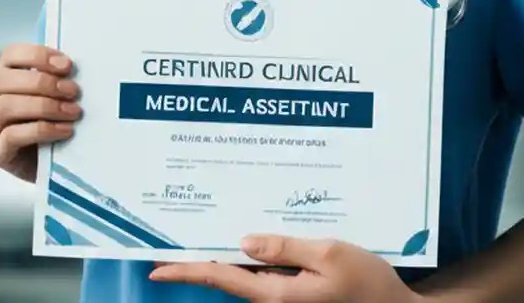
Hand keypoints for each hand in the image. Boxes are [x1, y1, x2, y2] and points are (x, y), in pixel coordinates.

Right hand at [0, 43, 82, 181]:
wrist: (55, 167)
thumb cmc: (57, 123)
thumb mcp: (57, 97)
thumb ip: (58, 79)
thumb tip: (74, 65)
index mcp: (4, 79)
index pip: (10, 55)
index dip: (37, 55)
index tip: (67, 65)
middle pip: (3, 79)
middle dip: (42, 82)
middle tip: (73, 91)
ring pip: (6, 105)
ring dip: (44, 106)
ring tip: (73, 112)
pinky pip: (12, 135)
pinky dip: (42, 130)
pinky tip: (65, 130)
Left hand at [149, 235, 421, 302]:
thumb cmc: (368, 284)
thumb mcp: (330, 254)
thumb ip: (284, 247)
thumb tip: (244, 242)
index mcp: (277, 295)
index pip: (221, 279)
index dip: (187, 272)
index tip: (156, 269)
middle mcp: (275, 302)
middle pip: (229, 277)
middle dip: (202, 259)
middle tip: (175, 238)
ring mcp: (286, 301)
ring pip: (247, 275)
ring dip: (229, 256)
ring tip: (209, 228)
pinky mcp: (298, 297)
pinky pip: (267, 276)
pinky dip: (255, 258)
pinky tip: (252, 239)